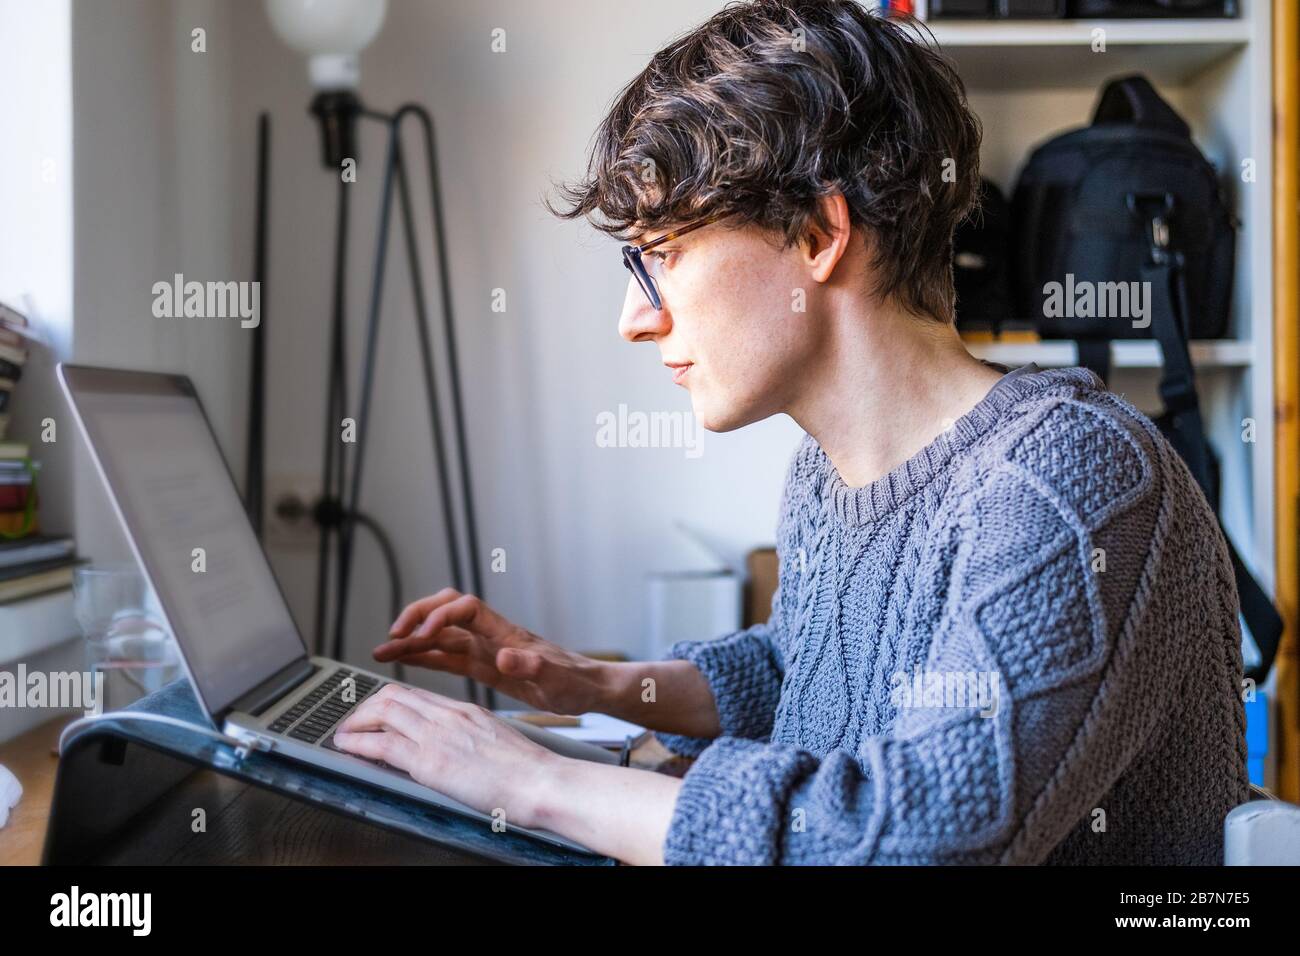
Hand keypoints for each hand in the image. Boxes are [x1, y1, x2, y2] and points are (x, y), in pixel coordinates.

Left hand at [332, 683, 558, 828]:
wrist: (541, 781)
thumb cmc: (528, 772)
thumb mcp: (496, 742)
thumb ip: (471, 739)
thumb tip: (458, 751)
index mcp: (465, 711)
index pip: (416, 695)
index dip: (388, 702)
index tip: (375, 713)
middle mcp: (448, 716)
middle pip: (394, 696)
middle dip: (366, 708)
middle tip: (352, 723)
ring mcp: (438, 735)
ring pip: (383, 712)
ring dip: (355, 723)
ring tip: (343, 734)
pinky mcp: (430, 761)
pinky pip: (382, 745)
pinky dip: (357, 743)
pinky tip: (346, 747)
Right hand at [373, 589, 607, 715]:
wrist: (586, 688)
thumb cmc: (575, 681)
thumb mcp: (556, 679)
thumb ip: (532, 667)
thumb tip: (507, 656)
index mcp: (506, 633)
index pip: (466, 609)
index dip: (441, 617)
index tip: (423, 635)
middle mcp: (490, 636)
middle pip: (445, 612)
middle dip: (417, 618)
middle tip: (392, 636)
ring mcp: (484, 649)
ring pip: (440, 636)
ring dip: (412, 641)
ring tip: (382, 651)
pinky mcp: (482, 666)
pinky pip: (446, 657)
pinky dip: (424, 658)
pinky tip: (405, 663)